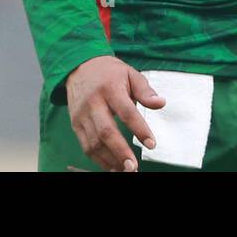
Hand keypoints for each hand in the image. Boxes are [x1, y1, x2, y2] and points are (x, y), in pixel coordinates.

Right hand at [65, 56, 165, 171]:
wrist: (80, 67)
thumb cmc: (110, 72)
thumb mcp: (131, 74)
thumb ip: (145, 91)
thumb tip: (161, 103)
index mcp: (110, 88)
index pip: (126, 111)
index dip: (139, 129)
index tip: (152, 143)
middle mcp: (94, 102)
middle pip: (106, 131)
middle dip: (120, 151)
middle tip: (133, 166)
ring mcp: (82, 115)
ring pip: (94, 142)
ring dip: (109, 159)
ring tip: (125, 169)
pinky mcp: (75, 124)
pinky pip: (85, 146)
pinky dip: (98, 159)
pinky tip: (111, 165)